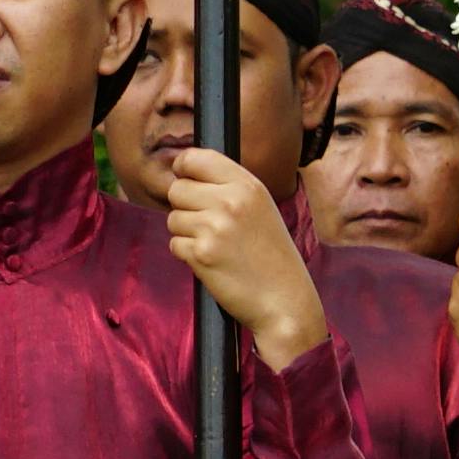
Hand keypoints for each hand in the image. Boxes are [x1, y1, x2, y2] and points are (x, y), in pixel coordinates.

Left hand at [156, 148, 329, 369]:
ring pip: (173, 219)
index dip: (183, 169)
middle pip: (177, 189)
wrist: (284, 300)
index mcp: (247, 185)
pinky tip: (211, 262)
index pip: (196, 158)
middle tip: (206, 225)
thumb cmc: (271, 256)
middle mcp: (230, 201)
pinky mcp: (202, 254)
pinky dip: (187, 255)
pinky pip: (175, 244)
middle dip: (184, 207)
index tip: (186, 179)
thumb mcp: (261, 208)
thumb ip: (228, 188)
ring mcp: (214, 227)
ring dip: (186, 234)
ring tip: (214, 246)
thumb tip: (183, 172)